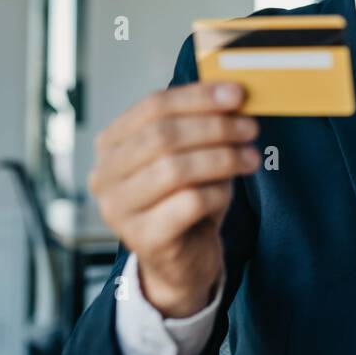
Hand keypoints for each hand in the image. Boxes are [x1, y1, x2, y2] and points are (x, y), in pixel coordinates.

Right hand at [88, 81, 259, 317]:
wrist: (180, 262)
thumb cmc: (185, 200)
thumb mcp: (189, 156)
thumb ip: (199, 124)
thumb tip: (233, 93)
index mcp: (111, 144)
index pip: (152, 106)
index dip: (198, 97)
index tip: (237, 94)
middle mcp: (105, 174)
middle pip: (162, 136)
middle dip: (214, 127)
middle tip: (250, 128)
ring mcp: (119, 209)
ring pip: (174, 169)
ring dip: (221, 159)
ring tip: (251, 159)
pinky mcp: (143, 238)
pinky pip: (188, 204)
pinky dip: (217, 193)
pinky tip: (228, 193)